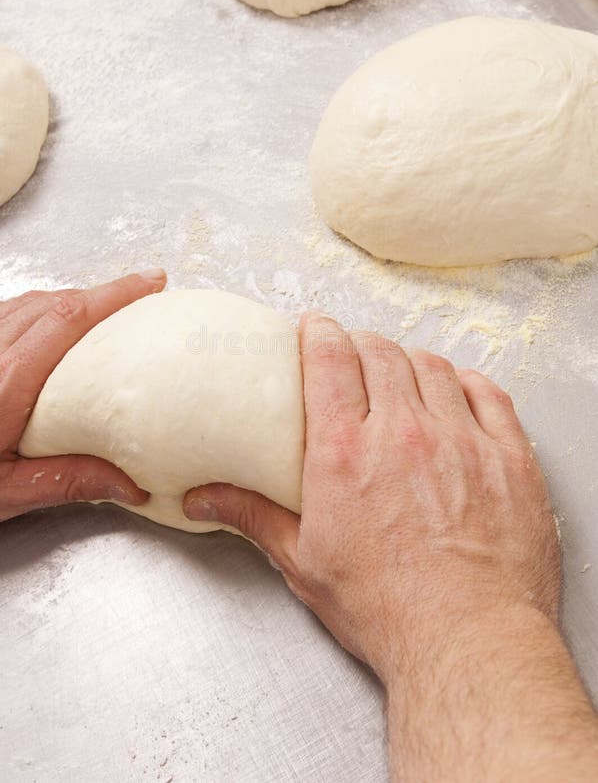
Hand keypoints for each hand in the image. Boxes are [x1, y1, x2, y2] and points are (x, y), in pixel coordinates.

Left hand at [0, 271, 165, 522]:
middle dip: (101, 292)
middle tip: (139, 294)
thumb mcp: (0, 496)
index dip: (114, 294)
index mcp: (3, 382)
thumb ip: (66, 482)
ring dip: (69, 300)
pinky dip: (36, 312)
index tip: (149, 283)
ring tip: (103, 311)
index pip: (69, 318)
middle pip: (51, 301)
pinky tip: (48, 329)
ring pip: (25, 302)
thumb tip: (129, 484)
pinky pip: (3, 315)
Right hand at [184, 312, 559, 680]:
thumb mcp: (303, 562)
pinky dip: (467, 382)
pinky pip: (488, 394)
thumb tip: (202, 499)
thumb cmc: (386, 609)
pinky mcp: (508, 457)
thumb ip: (252, 516)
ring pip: (432, 367)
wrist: (466, 642)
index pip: (330, 359)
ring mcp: (461, 440)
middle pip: (381, 353)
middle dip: (361, 342)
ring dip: (410, 361)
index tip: (314, 327)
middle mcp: (402, 433)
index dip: (319, 332)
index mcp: (344, 452)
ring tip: (402, 373)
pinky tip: (458, 390)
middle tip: (354, 353)